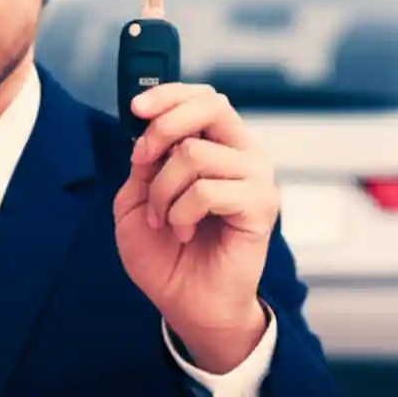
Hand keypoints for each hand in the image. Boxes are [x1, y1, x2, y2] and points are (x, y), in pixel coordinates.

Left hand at [112, 83, 279, 372]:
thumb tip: (148, 135)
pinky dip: (181, 213)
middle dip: (163, 128)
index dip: (169, 94)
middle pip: (212, 105)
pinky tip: (184, 233)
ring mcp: (257, 178)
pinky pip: (206, 191)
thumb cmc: (167, 253)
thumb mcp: (136, 200)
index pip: (204, 97)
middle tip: (142, 163)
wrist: (188, 303)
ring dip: (163, 190)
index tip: (136, 109)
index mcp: (219, 145)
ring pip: (195, 153)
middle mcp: (244, 154)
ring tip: (163, 219)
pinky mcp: (261, 206)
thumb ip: (144, 163)